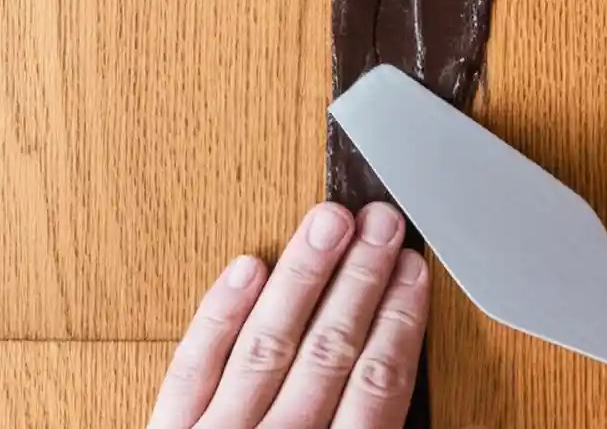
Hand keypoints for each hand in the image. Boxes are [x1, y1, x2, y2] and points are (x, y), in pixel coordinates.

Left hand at [148, 202, 429, 428]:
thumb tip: (398, 376)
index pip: (376, 384)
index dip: (399, 320)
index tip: (412, 270)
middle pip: (328, 349)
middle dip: (361, 278)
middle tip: (381, 222)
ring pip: (268, 341)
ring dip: (304, 275)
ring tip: (328, 222)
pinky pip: (194, 365)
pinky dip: (222, 314)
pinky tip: (249, 266)